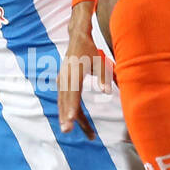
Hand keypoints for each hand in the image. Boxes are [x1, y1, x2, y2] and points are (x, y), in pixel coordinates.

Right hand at [57, 2, 105, 137]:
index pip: (72, 94)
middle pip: (65, 101)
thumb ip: (103, 76)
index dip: (71, 108)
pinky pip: (64, 99)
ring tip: (73, 131)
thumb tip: (107, 92)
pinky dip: (67, 110)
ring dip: (67, 116)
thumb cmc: (90, 50)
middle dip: (66, 117)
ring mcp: (62, 80)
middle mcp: (65, 78)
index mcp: (74, 74)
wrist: (77, 38)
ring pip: (63, 102)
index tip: (70, 120)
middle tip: (67, 131)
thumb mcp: (100, 61)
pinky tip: (73, 121)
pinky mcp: (62, 82)